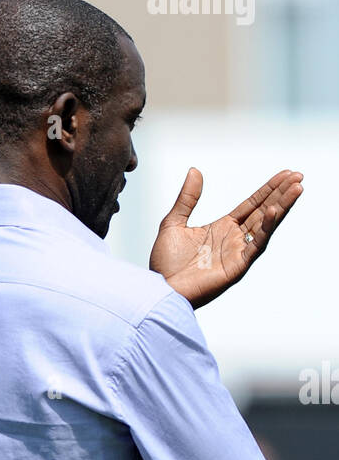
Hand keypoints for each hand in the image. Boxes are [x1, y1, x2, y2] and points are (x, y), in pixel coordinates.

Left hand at [149, 167, 302, 308]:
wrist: (161, 288)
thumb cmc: (165, 263)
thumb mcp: (173, 222)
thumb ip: (187, 198)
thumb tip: (194, 171)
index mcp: (222, 228)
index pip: (251, 204)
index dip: (268, 189)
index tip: (286, 174)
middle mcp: (233, 239)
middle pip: (263, 211)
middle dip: (281, 194)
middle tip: (298, 176)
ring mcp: (236, 253)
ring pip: (264, 226)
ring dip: (281, 207)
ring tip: (296, 188)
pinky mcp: (236, 267)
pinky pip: (254, 246)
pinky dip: (264, 229)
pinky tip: (273, 212)